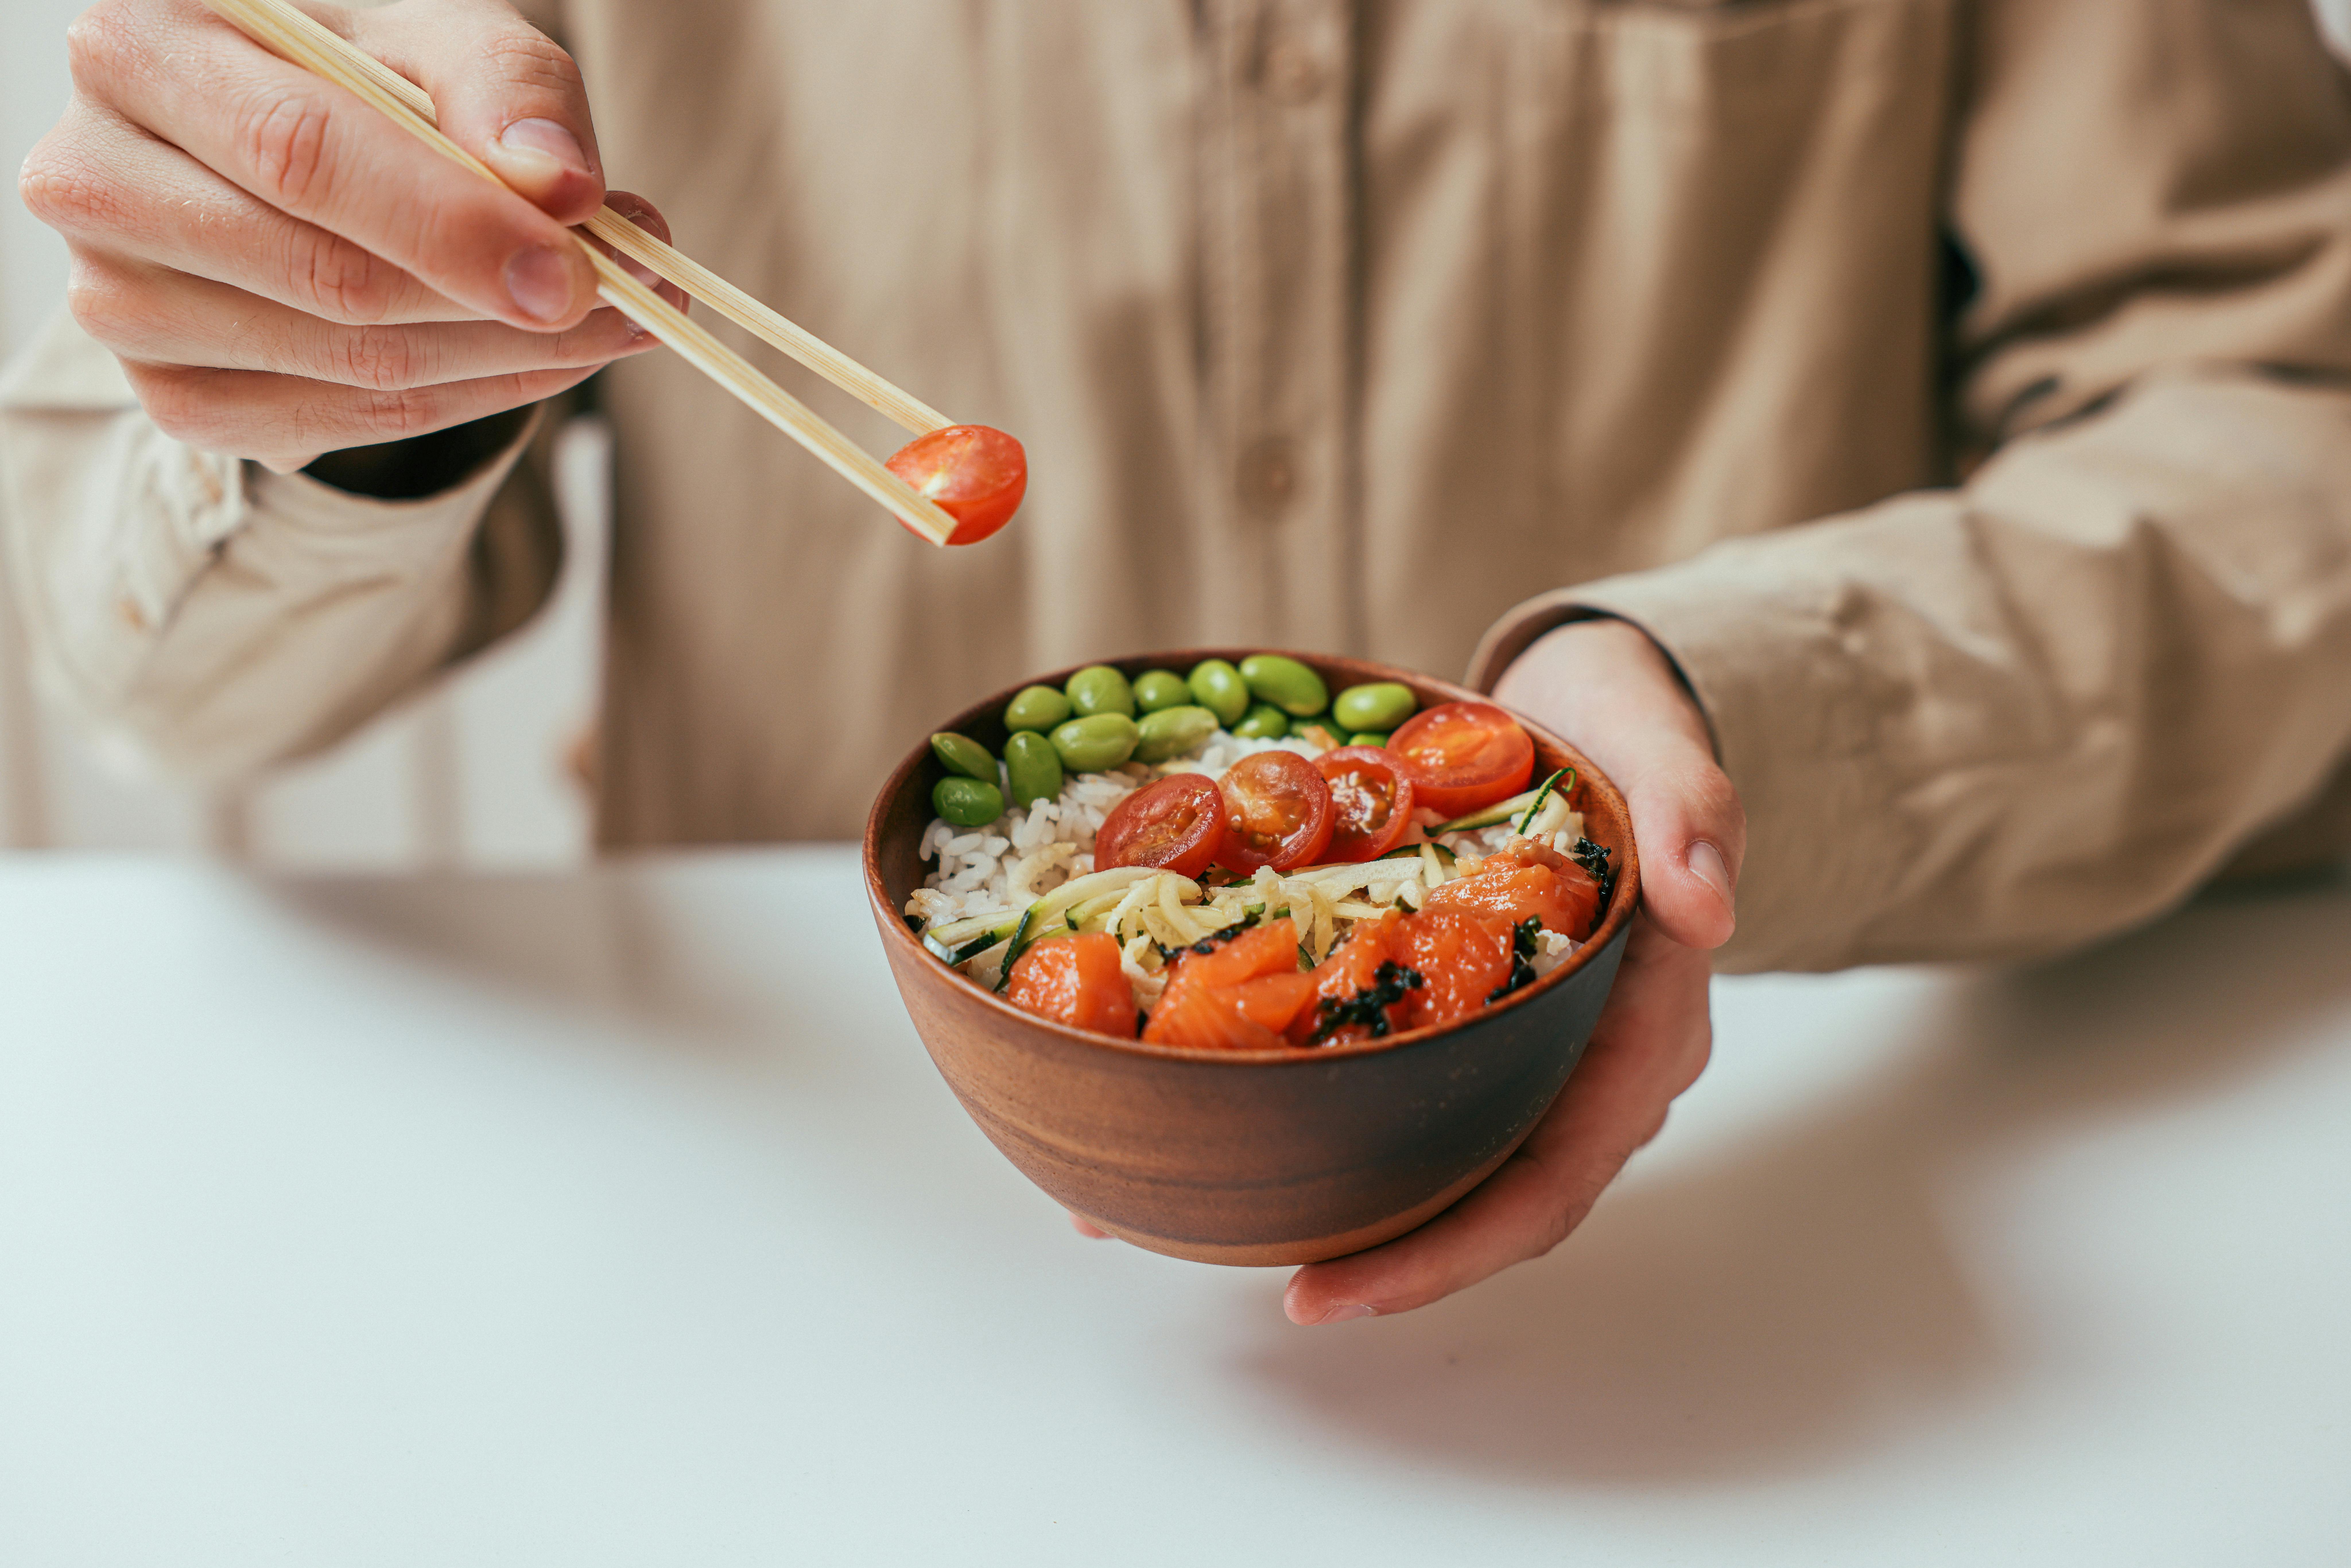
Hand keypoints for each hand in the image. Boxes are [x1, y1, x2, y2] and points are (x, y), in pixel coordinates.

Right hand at [20, 0, 679, 477]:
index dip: (454, 223)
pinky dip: (465, 400)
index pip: (305, 155)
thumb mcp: (442, 46)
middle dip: (506, 302)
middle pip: (333, 276)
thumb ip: (508, 94)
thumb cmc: (366, 84)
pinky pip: (341, 422)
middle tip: (639, 298)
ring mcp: (120, 301)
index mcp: (142, 47)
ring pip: (350, 361)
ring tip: (612, 323)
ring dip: (507, 358)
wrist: (296, 154)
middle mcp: (97, 176)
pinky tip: (534, 361)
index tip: (581, 267)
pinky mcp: (171, 395)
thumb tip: (561, 187)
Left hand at [1281, 617, 1743, 1322]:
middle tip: (1278, 1286)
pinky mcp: (1485, 1009)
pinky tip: (1253, 1119)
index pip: (1550, 1181)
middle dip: (1390, 1256)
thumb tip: (1710, 906)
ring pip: (1454, 1157)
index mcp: (1644, 1029)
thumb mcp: (1661, 742)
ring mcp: (1541, 1042)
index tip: (1339, 1287)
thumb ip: (1691, 812)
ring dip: (1361, 1206)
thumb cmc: (1624, 720)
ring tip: (1235, 1230)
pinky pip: (1424, 1089)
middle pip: (1493, 1198)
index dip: (1450, 1250)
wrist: (1592, 697)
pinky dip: (1350, 1117)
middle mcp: (1594, 1061)